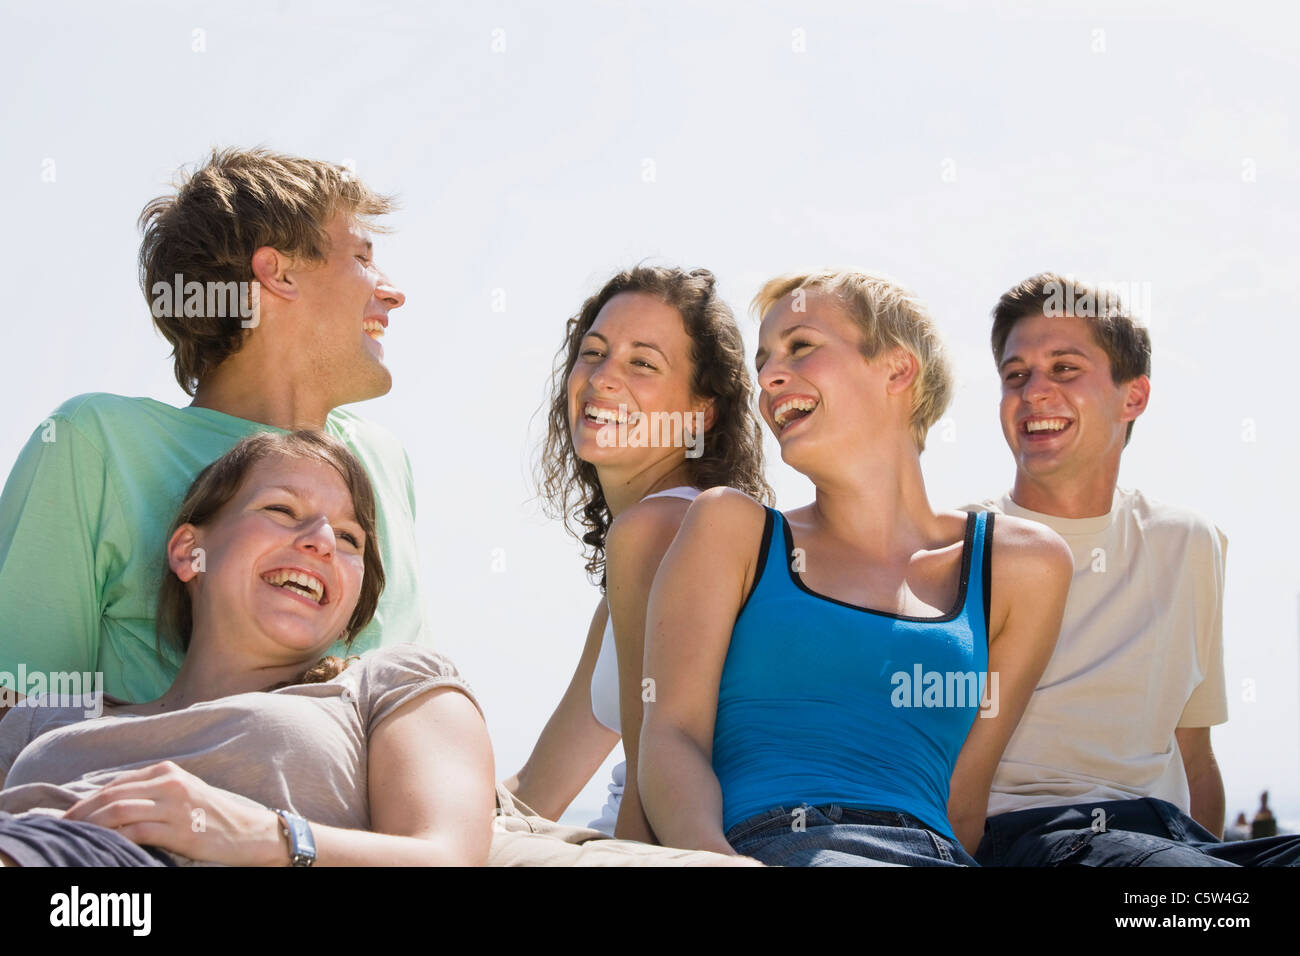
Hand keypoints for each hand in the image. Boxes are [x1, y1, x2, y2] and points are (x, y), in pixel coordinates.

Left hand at [63, 761, 284, 865]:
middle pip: (112, 795)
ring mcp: (175, 806)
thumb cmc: (213, 816)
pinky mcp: (179, 829)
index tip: (68, 815)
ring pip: (119, 811)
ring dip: (91, 825)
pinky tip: (102, 846)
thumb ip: (152, 793)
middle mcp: (170, 784)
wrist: (249, 831)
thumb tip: (111, 805)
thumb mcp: (184, 794)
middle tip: (60, 828)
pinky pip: (136, 832)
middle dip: (81, 812)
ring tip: (74, 837)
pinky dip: (114, 839)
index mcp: (168, 772)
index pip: (116, 783)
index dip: (87, 800)